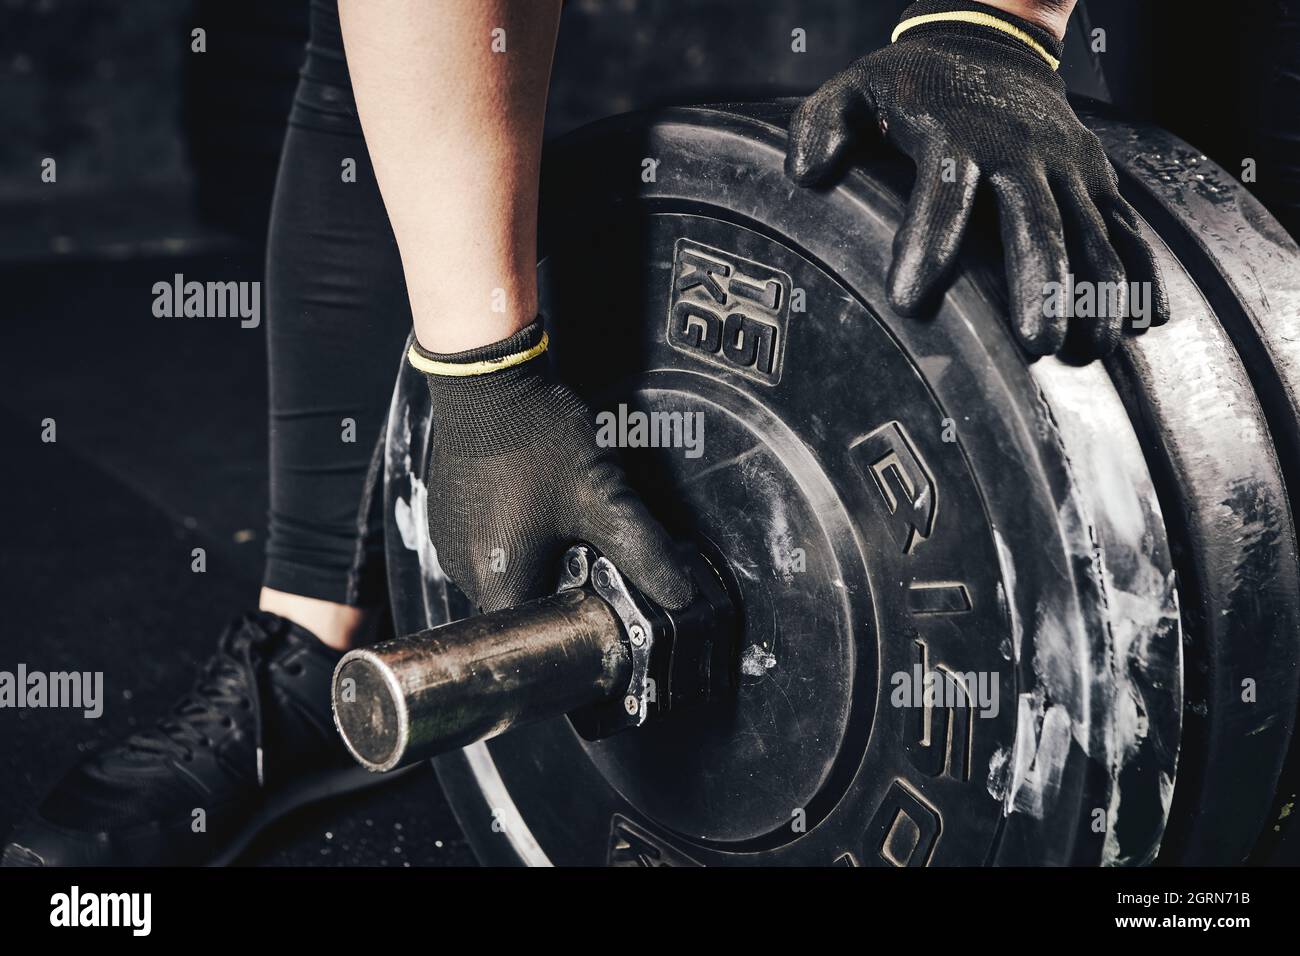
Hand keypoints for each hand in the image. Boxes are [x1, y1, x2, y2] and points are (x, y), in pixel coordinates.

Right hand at [412, 319, 694, 613]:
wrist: (486, 377)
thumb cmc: (536, 438)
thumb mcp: (603, 499)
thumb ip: (645, 553)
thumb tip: (679, 594)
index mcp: (495, 583)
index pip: (534, 638)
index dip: (570, 624)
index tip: (593, 601)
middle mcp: (461, 570)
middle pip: (522, 605)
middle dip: (560, 585)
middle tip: (587, 548)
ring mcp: (449, 540)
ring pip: (506, 572)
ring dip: (538, 557)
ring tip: (561, 517)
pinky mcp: (448, 512)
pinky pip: (487, 542)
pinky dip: (515, 533)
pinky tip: (536, 499)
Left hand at [786, 1, 1167, 356]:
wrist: (992, 45)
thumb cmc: (914, 85)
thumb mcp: (857, 87)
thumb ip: (823, 124)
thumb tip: (806, 173)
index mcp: (957, 131)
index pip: (944, 188)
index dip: (927, 241)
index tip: (908, 299)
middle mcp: (1022, 149)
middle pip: (1036, 221)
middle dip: (1041, 283)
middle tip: (1036, 344)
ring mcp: (1066, 164)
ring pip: (1092, 230)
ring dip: (1098, 290)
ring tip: (1093, 349)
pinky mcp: (1096, 176)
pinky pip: (1125, 225)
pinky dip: (1139, 271)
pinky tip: (1142, 321)